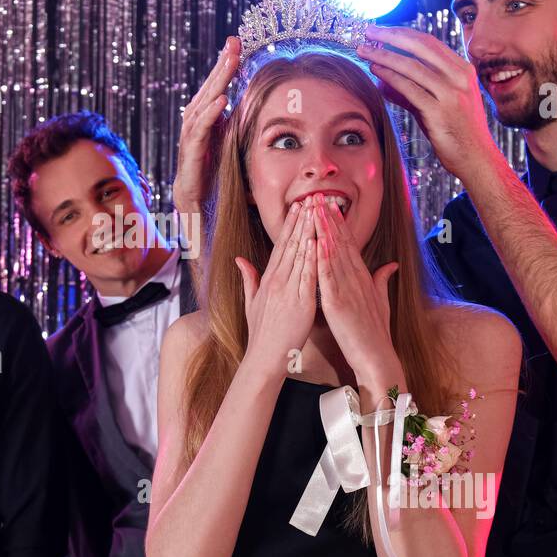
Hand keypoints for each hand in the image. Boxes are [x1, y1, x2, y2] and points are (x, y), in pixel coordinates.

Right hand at [174, 36, 239, 212]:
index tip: (237, 41)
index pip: (217, 82)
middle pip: (211, 85)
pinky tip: (221, 100)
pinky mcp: (191, 150)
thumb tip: (255, 99)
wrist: (195, 196)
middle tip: (234, 42)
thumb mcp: (227, 136)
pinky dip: (210, 113)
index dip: (226, 62)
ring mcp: (191, 132)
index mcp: (205, 113)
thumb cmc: (212, 166)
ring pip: (205, 100)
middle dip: (223, 63)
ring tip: (230, 62)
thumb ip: (236, 118)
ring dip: (218, 81)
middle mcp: (196, 118)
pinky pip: (201, 128)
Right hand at [235, 198, 316, 378]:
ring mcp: (288, 291)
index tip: (297, 207)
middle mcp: (277, 281)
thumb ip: (248, 278)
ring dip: (308, 231)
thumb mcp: (251, 302)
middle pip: (290, 245)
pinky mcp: (300, 303)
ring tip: (316, 211)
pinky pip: (307, 276)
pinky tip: (317, 241)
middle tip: (310, 199)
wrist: (264, 357)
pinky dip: (311, 257)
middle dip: (300, 221)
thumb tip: (239, 259)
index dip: (290, 226)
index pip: (280, 247)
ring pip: (299, 255)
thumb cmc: (260, 333)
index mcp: (267, 280)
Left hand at [311, 193, 403, 401]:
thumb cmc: (375, 331)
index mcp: (361, 277)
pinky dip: (322, 259)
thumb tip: (390, 264)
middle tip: (319, 195)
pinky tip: (316, 243)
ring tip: (315, 210)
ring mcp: (347, 290)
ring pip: (334, 254)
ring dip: (324, 230)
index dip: (338, 224)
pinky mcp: (339, 304)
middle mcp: (355, 279)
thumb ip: (382, 280)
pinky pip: (328, 277)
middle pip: (341, 243)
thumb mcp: (379, 301)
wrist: (376, 357)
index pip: (348, 245)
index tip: (328, 205)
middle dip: (329, 219)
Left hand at [357, 25, 498, 181]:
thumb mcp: (435, 104)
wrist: (476, 159)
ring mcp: (452, 93)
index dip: (403, 33)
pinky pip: (410, 88)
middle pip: (420, 46)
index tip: (382, 30)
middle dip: (391, 35)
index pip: (429, 42)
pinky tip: (375, 71)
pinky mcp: (441, 112)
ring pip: (412, 66)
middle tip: (369, 31)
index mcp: (463, 70)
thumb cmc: (456, 132)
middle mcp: (459, 77)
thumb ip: (412, 90)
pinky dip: (390, 76)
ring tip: (364, 51)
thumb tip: (383, 80)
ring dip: (384, 55)